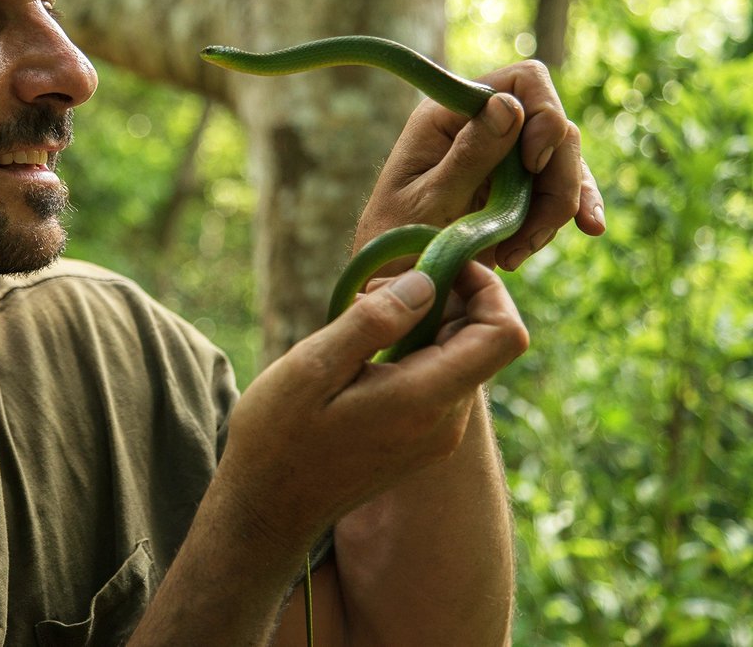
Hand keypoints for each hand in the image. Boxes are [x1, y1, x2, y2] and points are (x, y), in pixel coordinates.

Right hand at [214, 263, 526, 553]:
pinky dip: (415, 349)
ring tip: (361, 315)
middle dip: (445, 296)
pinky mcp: (423, 441)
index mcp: (424, 400)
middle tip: (377, 285)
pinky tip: (364, 349)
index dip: (486, 287)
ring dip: (425, 322)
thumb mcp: (312, 368)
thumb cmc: (278, 437)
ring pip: (461, 356)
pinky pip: (440, 379)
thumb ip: (372, 322)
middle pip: (484, 339)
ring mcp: (438, 436)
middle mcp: (446, 422)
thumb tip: (426, 281)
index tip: (435, 262)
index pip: (504, 334)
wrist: (268, 509)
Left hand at [355, 59, 605, 270]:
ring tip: (516, 254)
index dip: (544, 115)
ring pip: (561, 160)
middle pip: (553, 126)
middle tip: (533, 230)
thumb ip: (468, 156)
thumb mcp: (428, 201)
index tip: (533, 165)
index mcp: (448, 114)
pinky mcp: (515, 187)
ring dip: (557, 206)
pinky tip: (591, 229)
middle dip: (557, 177)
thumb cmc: (394, 239)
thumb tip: (508, 105)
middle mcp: (480, 125)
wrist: (395, 278)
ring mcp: (501, 156)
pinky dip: (569, 211)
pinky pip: (558, 188)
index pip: (522, 82)